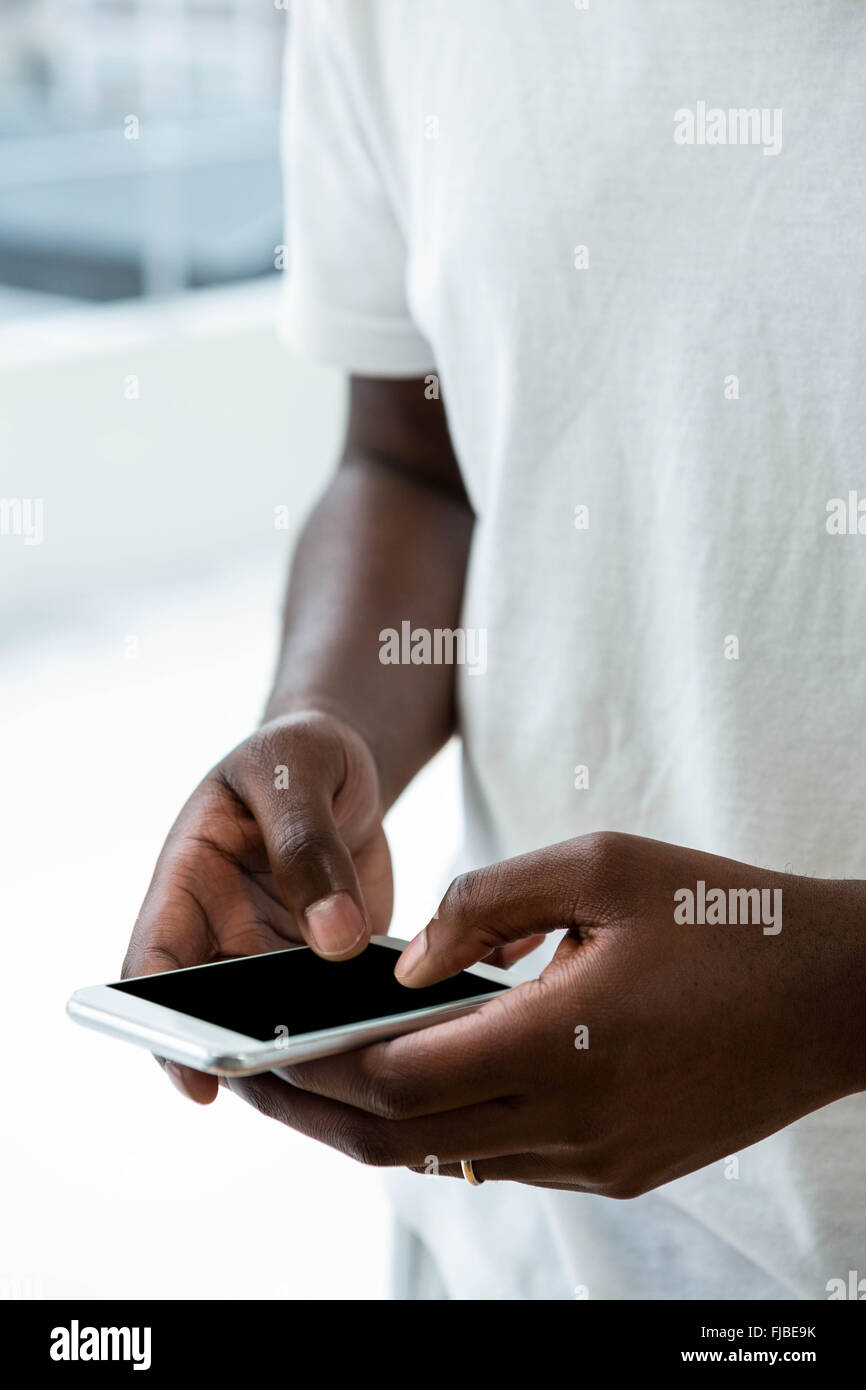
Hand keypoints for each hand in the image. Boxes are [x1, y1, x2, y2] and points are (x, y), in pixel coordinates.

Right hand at [122, 711, 391, 1103]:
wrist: (339, 763)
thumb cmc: (297, 755)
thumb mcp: (295, 772)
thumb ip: (307, 845)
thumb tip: (335, 938)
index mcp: (188, 879)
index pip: (155, 965)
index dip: (164, 1027)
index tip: (198, 1078)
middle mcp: (221, 930)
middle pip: (217, 1016)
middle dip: (251, 1056)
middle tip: (304, 1081)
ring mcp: (272, 955)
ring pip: (278, 1026)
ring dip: (313, 1051)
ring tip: (364, 1062)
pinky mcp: (325, 966)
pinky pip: (334, 1010)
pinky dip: (360, 1029)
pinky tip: (401, 1036)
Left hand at [226, 832, 865, 1194]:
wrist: (840, 993)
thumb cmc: (724, 914)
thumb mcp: (603, 866)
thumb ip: (488, 900)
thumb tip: (406, 963)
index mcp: (570, 1042)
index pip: (403, 1080)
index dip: (318, 1069)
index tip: (256, 1049)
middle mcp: (579, 1122)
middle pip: (407, 1138)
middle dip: (316, 1111)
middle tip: (251, 1077)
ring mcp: (603, 1159)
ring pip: (451, 1156)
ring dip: (376, 1124)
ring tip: (315, 1079)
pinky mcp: (625, 1169)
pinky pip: (506, 1157)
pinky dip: (444, 1126)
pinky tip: (417, 1083)